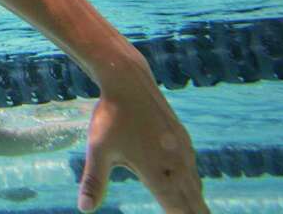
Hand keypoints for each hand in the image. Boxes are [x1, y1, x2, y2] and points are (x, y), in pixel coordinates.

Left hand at [78, 83, 207, 212]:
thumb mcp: (98, 150)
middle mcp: (176, 164)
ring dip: (196, 200)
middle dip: (195, 213)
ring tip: (197, 211)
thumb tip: (84, 208)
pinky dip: (193, 182)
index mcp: (157, 172)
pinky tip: (190, 184)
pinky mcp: (183, 136)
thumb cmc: (110, 117)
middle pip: (193, 200)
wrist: (128, 82)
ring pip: (195, 183)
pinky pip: (193, 167)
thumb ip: (94, 182)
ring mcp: (182, 149)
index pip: (178, 209)